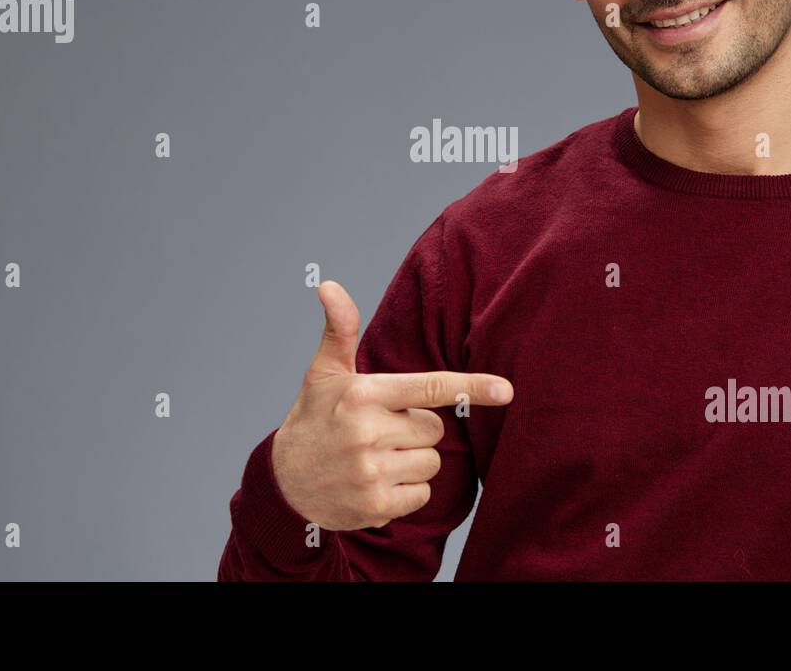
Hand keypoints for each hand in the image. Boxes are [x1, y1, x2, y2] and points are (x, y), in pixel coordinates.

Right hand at [271, 280, 513, 530]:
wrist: (284, 484)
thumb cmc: (313, 419)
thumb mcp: (323, 373)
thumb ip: (340, 329)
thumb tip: (329, 284)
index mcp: (362, 395)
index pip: (428, 387)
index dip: (471, 387)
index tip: (506, 390)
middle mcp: (367, 433)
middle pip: (435, 429)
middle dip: (416, 429)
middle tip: (380, 431)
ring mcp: (371, 472)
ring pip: (432, 462)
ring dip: (413, 460)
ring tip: (377, 456)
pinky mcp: (376, 506)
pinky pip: (422, 494)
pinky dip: (406, 491)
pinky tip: (376, 481)